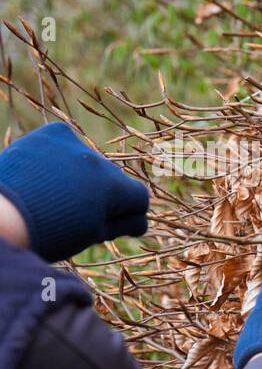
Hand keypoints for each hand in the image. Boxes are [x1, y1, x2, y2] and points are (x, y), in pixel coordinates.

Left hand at [0, 121, 149, 261]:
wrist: (0, 215)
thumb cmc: (48, 233)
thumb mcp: (91, 235)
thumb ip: (119, 224)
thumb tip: (139, 221)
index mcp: (116, 188)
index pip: (140, 197)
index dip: (128, 214)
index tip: (110, 225)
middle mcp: (100, 161)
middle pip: (113, 179)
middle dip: (101, 193)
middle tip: (73, 211)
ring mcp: (76, 144)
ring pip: (89, 162)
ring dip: (80, 175)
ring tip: (52, 193)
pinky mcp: (53, 133)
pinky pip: (66, 143)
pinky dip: (59, 155)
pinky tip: (42, 172)